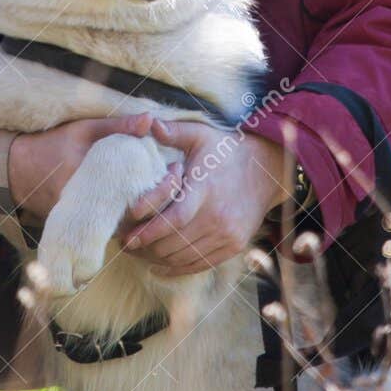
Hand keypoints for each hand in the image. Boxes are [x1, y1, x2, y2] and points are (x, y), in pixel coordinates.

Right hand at [7, 111, 181, 222]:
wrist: (21, 173)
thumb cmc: (54, 146)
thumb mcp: (84, 130)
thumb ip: (118, 126)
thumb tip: (151, 119)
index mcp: (97, 186)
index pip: (140, 198)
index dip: (164, 188)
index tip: (177, 171)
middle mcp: (95, 211)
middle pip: (141, 216)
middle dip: (164, 200)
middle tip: (179, 178)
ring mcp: (91, 223)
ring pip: (132, 224)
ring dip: (153, 208)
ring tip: (171, 186)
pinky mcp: (89, 227)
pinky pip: (120, 225)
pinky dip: (137, 213)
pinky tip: (150, 197)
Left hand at [120, 118, 291, 274]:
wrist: (266, 170)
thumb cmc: (226, 151)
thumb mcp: (201, 135)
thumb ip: (174, 131)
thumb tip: (148, 122)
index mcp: (206, 189)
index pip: (173, 220)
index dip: (148, 232)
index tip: (127, 236)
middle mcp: (218, 216)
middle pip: (175, 243)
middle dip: (146, 247)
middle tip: (125, 245)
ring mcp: (228, 234)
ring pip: (185, 257)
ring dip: (158, 259)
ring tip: (138, 254)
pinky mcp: (234, 245)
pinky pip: (201, 264)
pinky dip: (178, 269)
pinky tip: (159, 266)